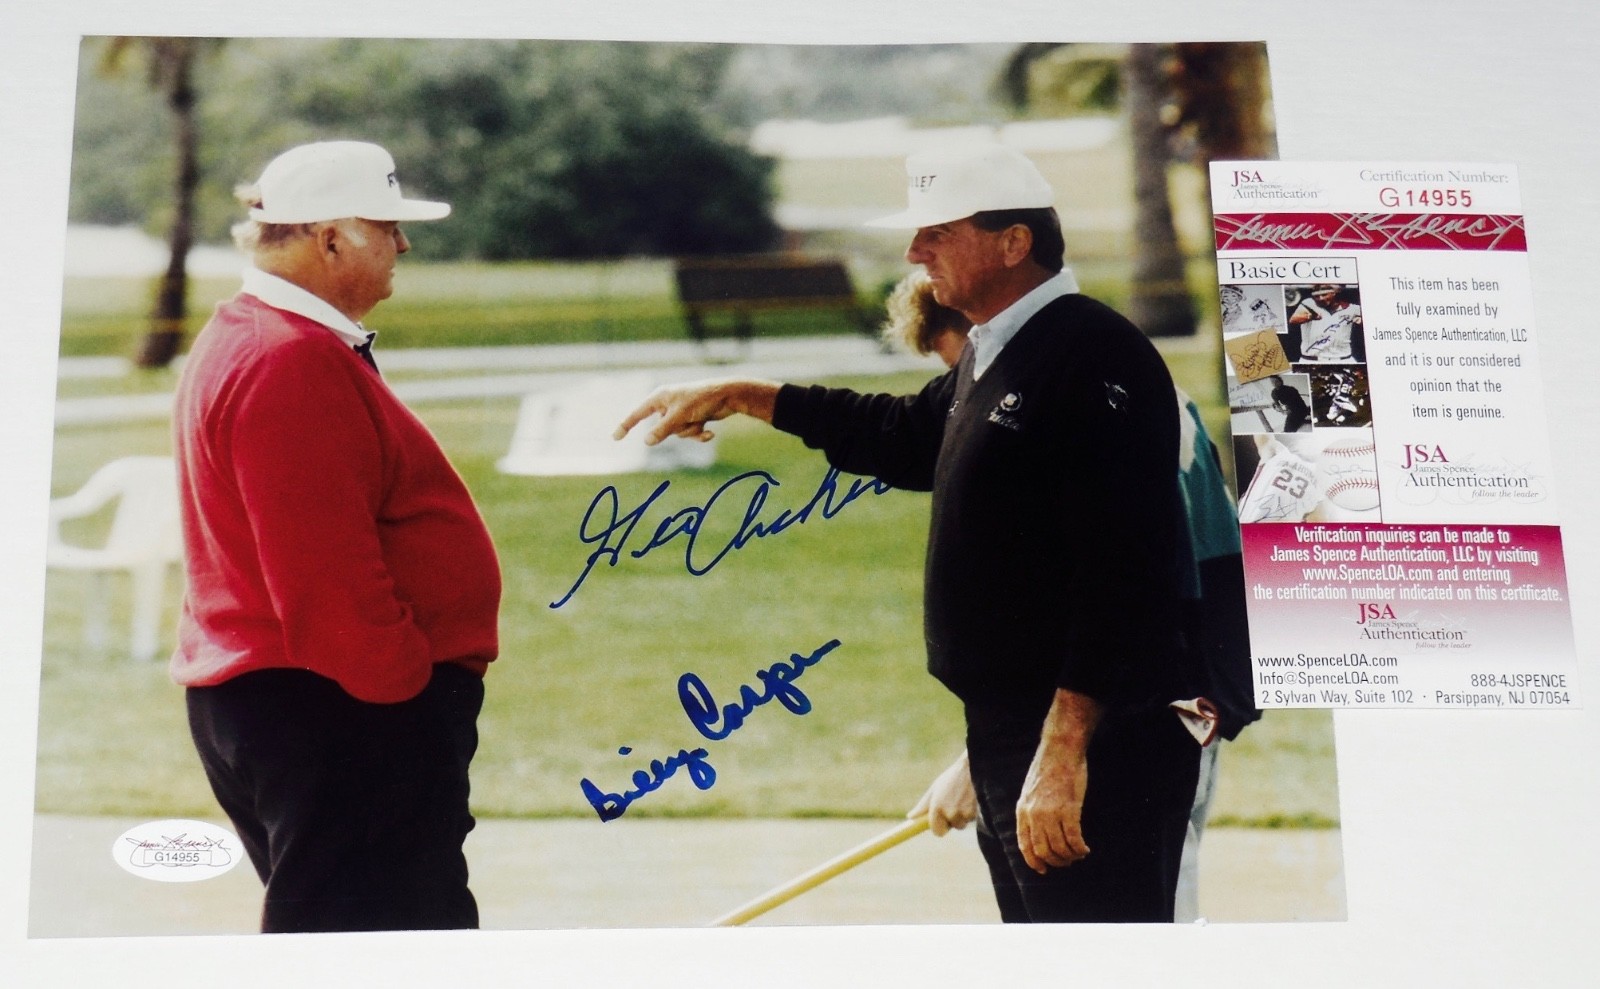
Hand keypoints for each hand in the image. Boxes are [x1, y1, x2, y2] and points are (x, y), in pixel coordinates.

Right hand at [613, 379, 778, 445]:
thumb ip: (661, 430)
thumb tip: (646, 442)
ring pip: (677, 433)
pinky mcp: (693, 418)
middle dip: (677, 429)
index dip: (626, 425)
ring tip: (700, 420)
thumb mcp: (679, 417)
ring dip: (689, 431)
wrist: (729, 396)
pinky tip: (711, 432)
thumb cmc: (702, 400)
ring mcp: (681, 412)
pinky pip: (689, 434)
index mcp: (660, 397)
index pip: (638, 413)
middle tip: (689, 418)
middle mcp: (668, 404)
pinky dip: (699, 434)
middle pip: (662, 428)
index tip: (615, 438)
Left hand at [907, 751, 975, 835]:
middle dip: (952, 821)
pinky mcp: (976, 812)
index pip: (937, 831)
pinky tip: (971, 797)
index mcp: (937, 807)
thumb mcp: (936, 788)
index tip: (940, 826)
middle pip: (951, 827)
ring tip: (963, 798)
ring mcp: (963, 814)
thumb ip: (923, 805)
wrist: (974, 767)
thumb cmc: (953, 777)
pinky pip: (972, 818)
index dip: (939, 829)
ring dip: (963, 815)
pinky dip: (972, 811)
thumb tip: (911, 816)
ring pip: (962, 822)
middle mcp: (949, 813)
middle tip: (953, 805)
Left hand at [1014, 689, 1100, 873]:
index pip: (1024, 845)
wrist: (1059, 750)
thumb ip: (1031, 810)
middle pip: (1043, 851)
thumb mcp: (1030, 790)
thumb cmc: (1048, 768)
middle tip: (1067, 862)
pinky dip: (1080, 848)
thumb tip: (1037, 831)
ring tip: (1078, 854)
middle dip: (1056, 862)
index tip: (1044, 869)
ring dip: (1070, 856)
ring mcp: (1051, 813)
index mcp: (1022, 811)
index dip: (1034, 861)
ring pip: (1060, 848)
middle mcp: (1034, 815)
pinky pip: (1074, 839)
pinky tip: (1085, 849)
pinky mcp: (1069, 810)